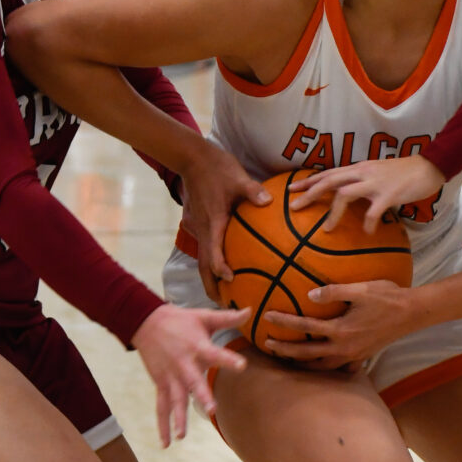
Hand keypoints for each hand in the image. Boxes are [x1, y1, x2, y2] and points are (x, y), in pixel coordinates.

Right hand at [132, 303, 249, 446]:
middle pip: (194, 382)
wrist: (146, 321)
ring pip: (175, 399)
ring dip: (178, 417)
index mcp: (198, 347)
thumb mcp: (204, 316)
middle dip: (202, 396)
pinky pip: (161, 406)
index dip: (229, 359)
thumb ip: (228, 318)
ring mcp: (171, 376)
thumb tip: (250, 311)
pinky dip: (162, 424)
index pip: (216, 353)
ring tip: (182, 436)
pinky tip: (166, 443)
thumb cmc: (181, 320)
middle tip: (211, 410)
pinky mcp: (160, 383)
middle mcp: (184, 364)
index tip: (242, 365)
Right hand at [177, 140, 269, 296]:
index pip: (213, 252)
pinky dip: (211, 259)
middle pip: (203, 265)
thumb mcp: (238, 177)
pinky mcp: (196, 221)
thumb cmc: (217, 167)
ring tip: (223, 292)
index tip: (230, 282)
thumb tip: (270, 201)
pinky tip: (222, 262)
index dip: (220, 269)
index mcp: (212, 222)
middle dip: (212, 286)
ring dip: (210, 275)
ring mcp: (197, 226)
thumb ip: (253, 192)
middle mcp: (202, 229)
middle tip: (224, 305)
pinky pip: (204, 245)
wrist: (191, 157)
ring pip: (202, 257)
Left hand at [262, 280, 413, 367]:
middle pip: (307, 354)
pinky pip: (337, 368)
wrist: (412, 313)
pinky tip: (318, 364)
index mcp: (341, 330)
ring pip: (320, 366)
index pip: (305, 327)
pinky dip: (323, 368)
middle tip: (267, 345)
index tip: (267, 318)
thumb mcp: (360, 289)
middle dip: (285, 351)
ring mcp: (353, 355)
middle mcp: (344, 348)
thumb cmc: (387, 296)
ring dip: (301, 363)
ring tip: (286, 359)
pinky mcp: (361, 357)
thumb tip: (310, 295)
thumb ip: (334, 291)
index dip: (284, 323)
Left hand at [287, 155, 444, 232]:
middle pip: (330, 181)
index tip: (292, 188)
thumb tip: (347, 193)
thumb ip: (362, 180)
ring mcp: (375, 183)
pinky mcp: (389, 194)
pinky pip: (373, 212)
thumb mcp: (377, 172)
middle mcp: (363, 173)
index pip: (329, 172)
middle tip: (294, 206)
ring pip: (345, 194)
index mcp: (360, 168)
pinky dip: (368, 224)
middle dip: (310, 193)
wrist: (428, 167)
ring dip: (333, 213)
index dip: (310, 180)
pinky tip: (368, 233)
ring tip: (326, 229)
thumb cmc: (403, 172)